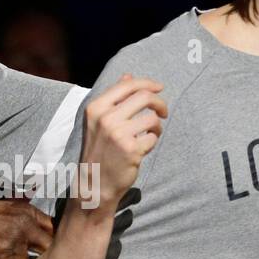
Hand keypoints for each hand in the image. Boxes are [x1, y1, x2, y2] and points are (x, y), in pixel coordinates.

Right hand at [0, 195, 54, 258]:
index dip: (52, 244)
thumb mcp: (5, 210)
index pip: (53, 229)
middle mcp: (24, 222)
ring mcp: (14, 236)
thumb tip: (39, 238)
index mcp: (27, 211)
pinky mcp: (0, 250)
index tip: (45, 255)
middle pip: (49, 248)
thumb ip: (24, 220)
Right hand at [80, 73, 167, 211]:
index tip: (160, 88)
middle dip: (160, 103)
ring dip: (157, 126)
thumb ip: (113, 98)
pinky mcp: (131, 150)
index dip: (148, 83)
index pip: (128, 85)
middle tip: (164, 112)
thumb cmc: (99, 149)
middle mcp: (106, 118)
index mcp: (96, 107)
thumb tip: (128, 75)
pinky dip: (152, 141)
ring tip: (150, 134)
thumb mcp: (98, 121)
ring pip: (152, 118)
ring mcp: (118, 134)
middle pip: (144, 97)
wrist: (94, 183)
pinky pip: (153, 137)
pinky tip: (143, 148)